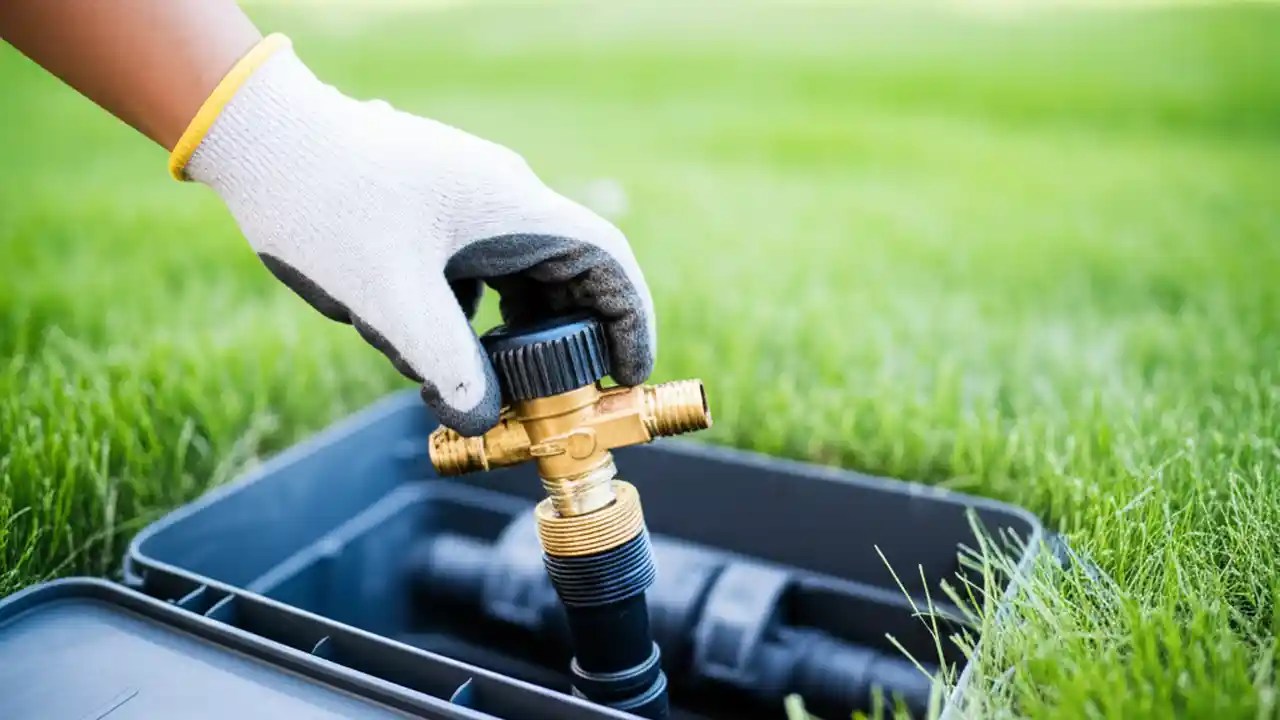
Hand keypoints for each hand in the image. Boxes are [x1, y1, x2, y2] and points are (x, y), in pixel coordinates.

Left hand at [182, 39, 654, 435]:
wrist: (259, 138)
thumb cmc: (324, 202)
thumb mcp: (388, 296)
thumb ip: (443, 361)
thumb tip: (481, 418)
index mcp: (512, 208)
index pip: (605, 260)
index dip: (630, 319)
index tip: (628, 372)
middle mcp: (501, 200)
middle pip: (569, 273)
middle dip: (571, 339)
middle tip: (562, 398)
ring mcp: (467, 204)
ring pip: (520, 275)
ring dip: (517, 331)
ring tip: (497, 383)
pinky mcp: (434, 214)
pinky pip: (479, 270)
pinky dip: (476, 315)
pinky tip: (439, 347)